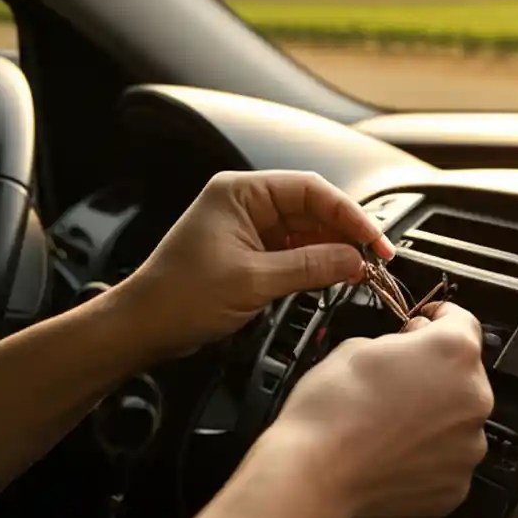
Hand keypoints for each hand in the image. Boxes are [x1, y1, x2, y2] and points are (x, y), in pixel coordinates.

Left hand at [111, 170, 394, 361]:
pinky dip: (317, 264)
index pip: (311, 190)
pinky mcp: (251, 254)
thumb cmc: (179, 297)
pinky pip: (295, 252)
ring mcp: (249, 229)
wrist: (143, 327)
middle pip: (313, 209)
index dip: (349, 214)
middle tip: (375, 260)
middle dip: (345, 234)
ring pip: (307, 232)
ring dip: (334, 251)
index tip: (375, 241)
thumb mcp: (253, 281)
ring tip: (359, 273)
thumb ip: (310, 267)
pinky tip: (335, 277)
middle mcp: (247, 204)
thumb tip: (355, 261)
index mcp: (241, 192)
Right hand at [251, 301, 492, 517]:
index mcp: (455, 352)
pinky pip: (448, 460)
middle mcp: (475, 398)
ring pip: (457, 421)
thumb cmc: (330, 407)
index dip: (440, 318)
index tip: (425, 322)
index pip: (462, 322)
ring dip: (434, 416)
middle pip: (463, 375)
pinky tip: (393, 454)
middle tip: (396, 381)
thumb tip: (411, 347)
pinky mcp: (457, 486)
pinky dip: (428, 456)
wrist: (314, 475)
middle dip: (435, 373)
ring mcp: (470, 446)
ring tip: (390, 425)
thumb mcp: (358, 346)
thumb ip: (400, 341)